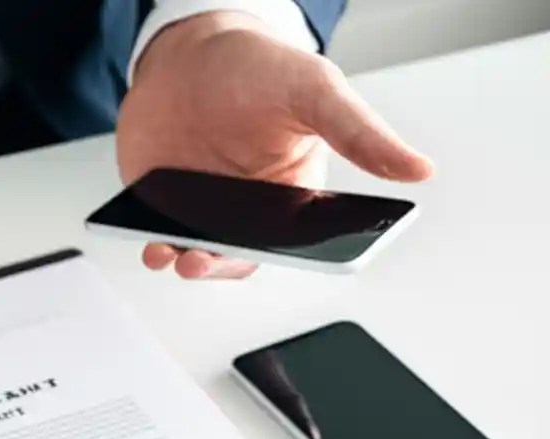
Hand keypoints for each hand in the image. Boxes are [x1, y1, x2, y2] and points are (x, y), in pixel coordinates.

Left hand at [116, 11, 433, 278]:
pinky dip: (147, 240)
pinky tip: (142, 235)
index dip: (296, 257)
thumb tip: (417, 168)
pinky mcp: (160, 202)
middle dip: (223, 265)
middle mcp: (247, 208)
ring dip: (183, 260)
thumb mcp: (314, 90)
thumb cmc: (256, 67)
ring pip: (196, 251)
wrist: (188, 51)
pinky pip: (155, 232)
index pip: (301, 240)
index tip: (286, 261)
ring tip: (171, 254)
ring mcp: (201, 208)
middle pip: (241, 254)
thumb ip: (358, 132)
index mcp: (294, 192)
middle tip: (205, 260)